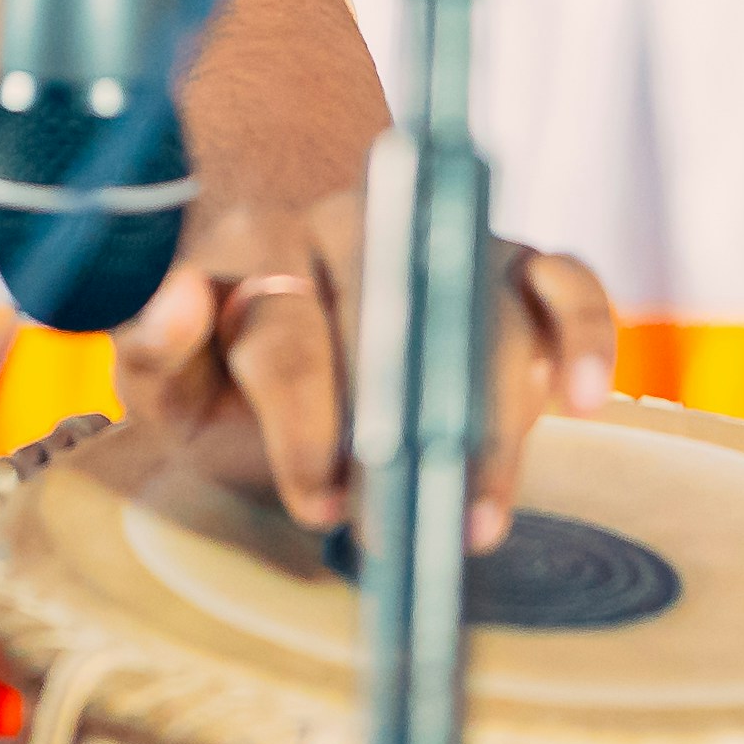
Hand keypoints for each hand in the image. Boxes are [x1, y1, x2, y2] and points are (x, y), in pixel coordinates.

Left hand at [101, 0, 617, 543]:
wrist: (286, 302)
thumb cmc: (222, 369)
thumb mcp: (169, 378)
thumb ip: (160, 349)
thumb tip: (180, 301)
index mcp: (255, 247)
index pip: (287, 331)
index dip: (304, 423)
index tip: (318, 505)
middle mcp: (350, 223)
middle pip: (392, 316)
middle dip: (401, 428)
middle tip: (404, 521)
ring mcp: (437, 237)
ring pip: (478, 307)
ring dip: (488, 418)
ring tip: (476, 518)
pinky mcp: (512, 261)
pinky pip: (562, 278)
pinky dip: (582, 331)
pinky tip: (583, 398)